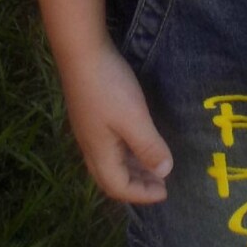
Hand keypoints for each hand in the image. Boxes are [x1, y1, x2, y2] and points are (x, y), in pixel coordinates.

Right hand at [59, 40, 172, 203]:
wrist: (81, 52)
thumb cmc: (109, 87)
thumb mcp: (134, 118)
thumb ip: (148, 146)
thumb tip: (164, 172)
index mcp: (99, 153)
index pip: (118, 187)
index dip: (142, 194)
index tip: (165, 192)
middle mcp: (91, 146)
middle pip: (112, 177)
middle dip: (136, 184)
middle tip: (160, 183)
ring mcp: (89, 128)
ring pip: (110, 160)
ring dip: (132, 167)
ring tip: (152, 164)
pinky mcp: (91, 112)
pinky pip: (109, 144)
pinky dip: (126, 150)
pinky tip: (135, 138)